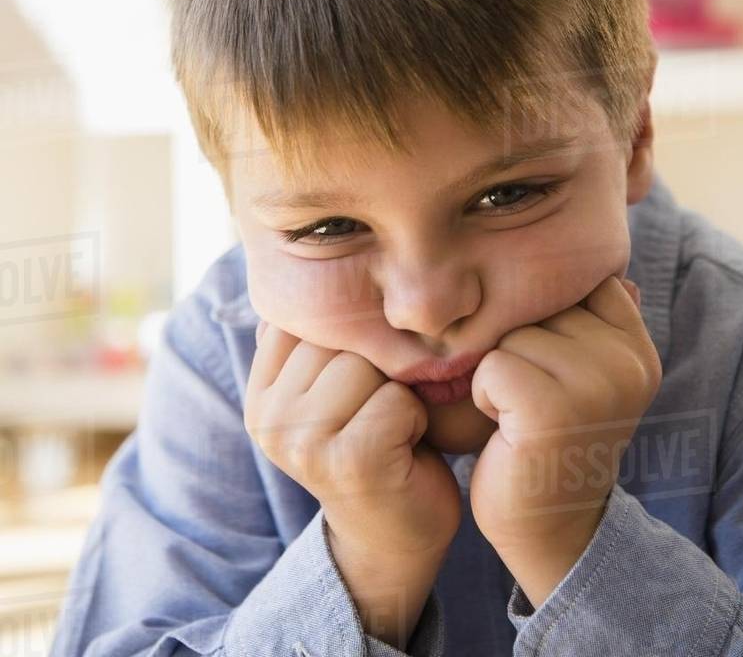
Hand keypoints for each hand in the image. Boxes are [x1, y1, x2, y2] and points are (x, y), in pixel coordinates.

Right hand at [244, 321, 461, 558]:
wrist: (393, 537)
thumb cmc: (373, 444)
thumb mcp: (329, 387)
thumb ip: (307, 341)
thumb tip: (290, 271)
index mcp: (261, 391)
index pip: (309, 317)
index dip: (351, 339)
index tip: (360, 380)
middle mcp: (269, 416)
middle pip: (341, 337)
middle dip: (377, 363)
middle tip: (379, 408)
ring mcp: (303, 442)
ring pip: (368, 363)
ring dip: (397, 390)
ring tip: (390, 426)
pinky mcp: (347, 462)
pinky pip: (396, 400)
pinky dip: (414, 418)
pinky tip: (404, 447)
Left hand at [468, 276, 660, 579]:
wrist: (550, 531)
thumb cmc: (551, 439)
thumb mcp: (585, 376)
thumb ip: (597, 323)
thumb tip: (620, 274)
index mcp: (636, 347)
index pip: (576, 282)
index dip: (545, 316)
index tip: (552, 369)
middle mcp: (625, 361)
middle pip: (537, 303)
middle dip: (519, 345)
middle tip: (534, 400)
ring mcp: (594, 384)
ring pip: (511, 333)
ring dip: (500, 371)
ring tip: (521, 414)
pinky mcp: (552, 409)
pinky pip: (491, 365)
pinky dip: (483, 396)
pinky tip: (508, 430)